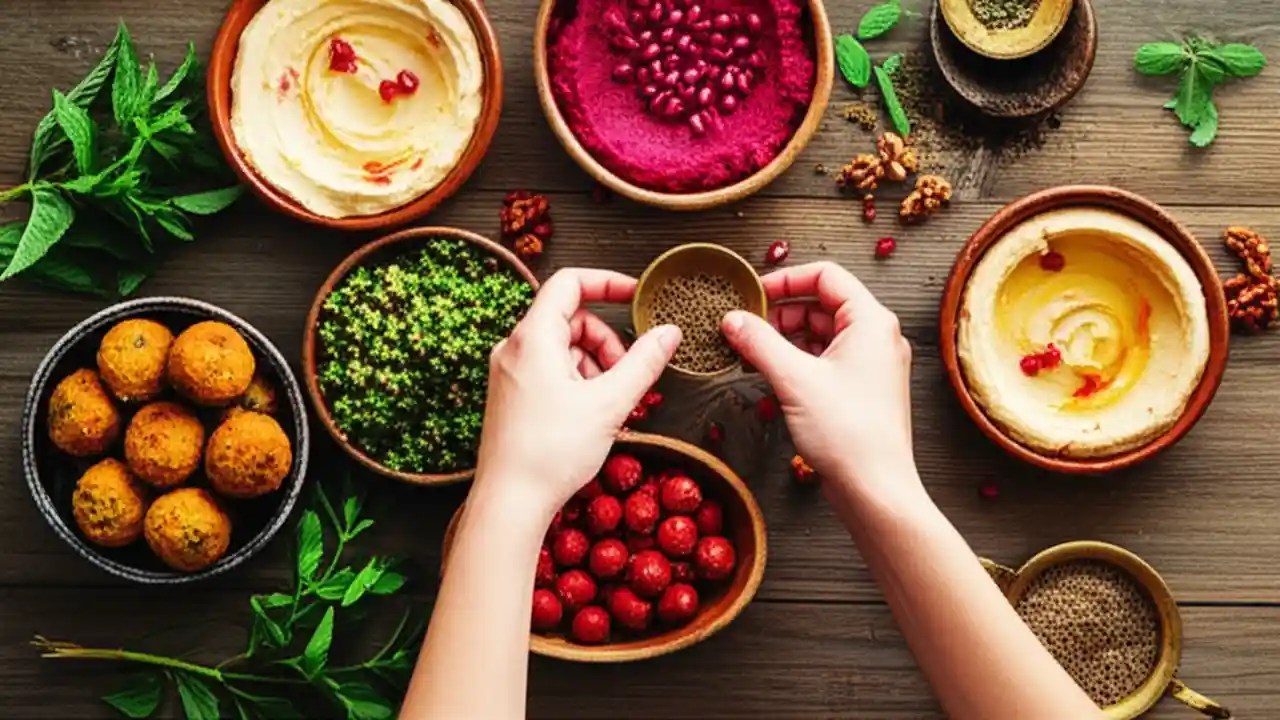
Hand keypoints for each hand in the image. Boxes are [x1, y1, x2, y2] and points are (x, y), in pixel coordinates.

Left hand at [473, 269, 680, 517]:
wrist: (510, 503)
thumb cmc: (552, 452)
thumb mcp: (610, 403)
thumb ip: (644, 362)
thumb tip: (669, 332)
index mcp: (533, 338)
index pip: (569, 282)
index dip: (607, 282)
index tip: (637, 296)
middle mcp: (514, 348)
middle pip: (571, 319)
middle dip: (606, 341)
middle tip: (627, 376)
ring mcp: (509, 373)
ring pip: (563, 348)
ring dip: (595, 365)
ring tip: (610, 403)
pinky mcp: (511, 396)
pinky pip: (550, 371)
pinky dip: (577, 382)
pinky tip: (592, 415)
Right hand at [722, 262, 917, 499]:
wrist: (875, 489)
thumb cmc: (849, 434)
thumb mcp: (794, 379)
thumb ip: (759, 342)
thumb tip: (733, 319)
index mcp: (871, 321)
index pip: (826, 275)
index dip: (785, 280)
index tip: (752, 294)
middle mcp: (876, 337)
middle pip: (821, 304)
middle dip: (778, 313)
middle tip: (744, 327)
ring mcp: (870, 365)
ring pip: (820, 334)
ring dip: (783, 339)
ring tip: (750, 353)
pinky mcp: (860, 389)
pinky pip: (823, 360)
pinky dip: (795, 361)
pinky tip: (768, 374)